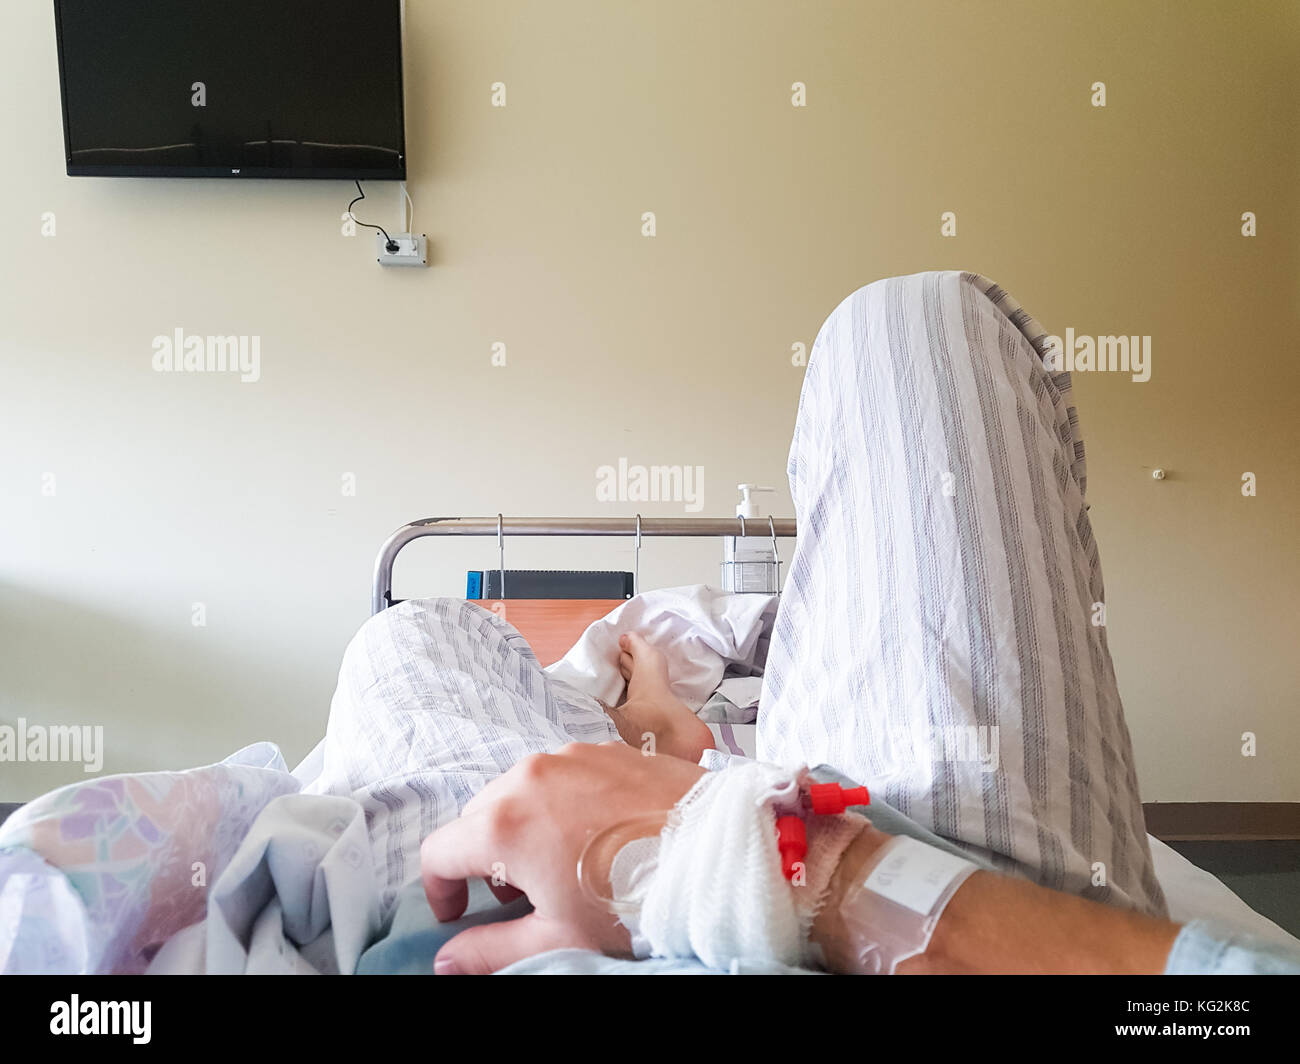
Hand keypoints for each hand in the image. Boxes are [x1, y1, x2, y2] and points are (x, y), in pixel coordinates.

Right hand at [420, 741, 705, 973]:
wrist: (717, 855)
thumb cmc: (635, 899)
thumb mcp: (557, 936)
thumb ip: (490, 949)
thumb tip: (447, 961)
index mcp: (503, 823)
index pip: (439, 851)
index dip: (439, 889)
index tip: (457, 912)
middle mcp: (527, 775)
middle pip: (478, 817)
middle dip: (484, 858)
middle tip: (518, 896)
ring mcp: (567, 754)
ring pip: (519, 789)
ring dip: (522, 825)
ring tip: (558, 863)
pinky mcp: (604, 747)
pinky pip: (561, 772)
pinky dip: (559, 801)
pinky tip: (592, 832)